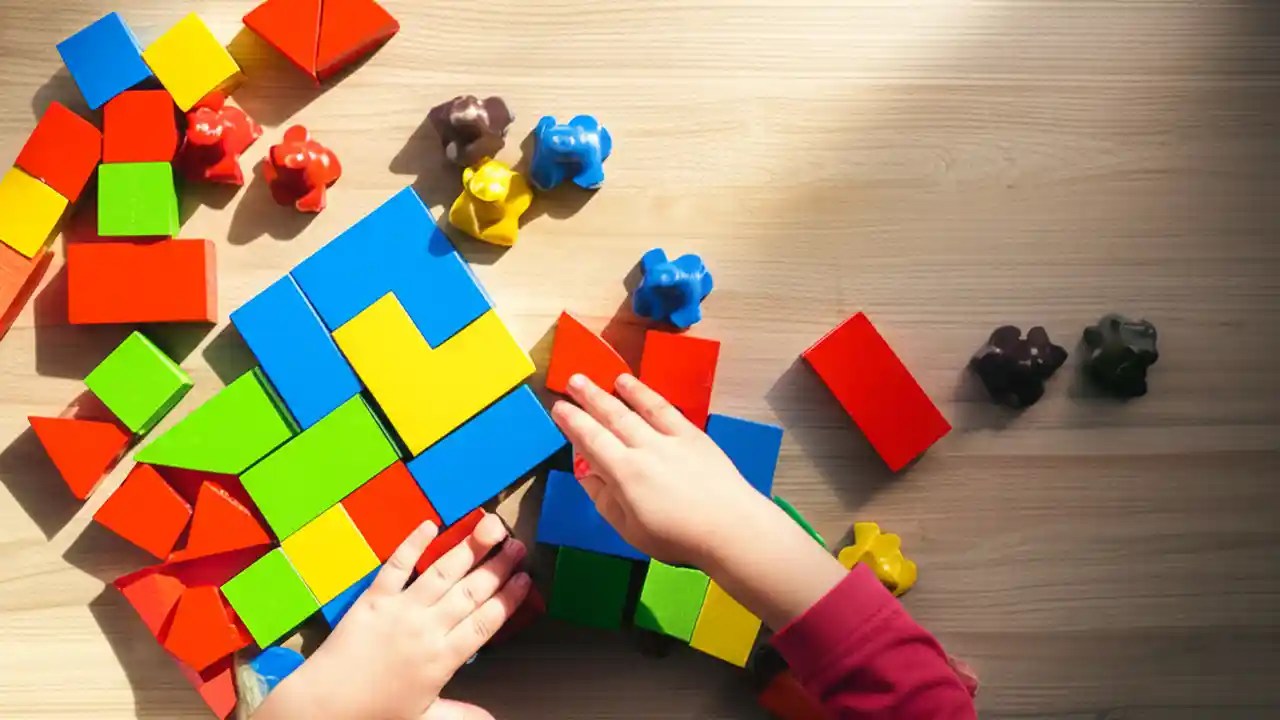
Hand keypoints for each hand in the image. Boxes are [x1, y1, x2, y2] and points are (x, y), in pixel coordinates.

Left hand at [255, 514, 530, 719]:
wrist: (325, 706)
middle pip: (471, 592)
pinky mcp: (374, 600)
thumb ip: (461, 713)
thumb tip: (492, 718)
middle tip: (517, 545)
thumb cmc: (375, 714)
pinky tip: (430, 525)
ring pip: (442, 573)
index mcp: (443, 659)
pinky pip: (397, 566)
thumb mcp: (425, 717)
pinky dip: (413, 543)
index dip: (509, 598)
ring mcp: (400, 611)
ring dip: (468, 549)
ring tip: (490, 527)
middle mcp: (427, 629)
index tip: (526, 578)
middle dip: (497, 567)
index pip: (486, 621)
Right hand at [550, 373, 776, 566]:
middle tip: (572, 381)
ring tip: (598, 379)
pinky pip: (664, 409)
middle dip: (588, 399)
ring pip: (635, 409)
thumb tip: (586, 473)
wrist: (731, 527)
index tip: (558, 408)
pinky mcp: (693, 435)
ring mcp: (670, 439)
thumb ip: (604, 498)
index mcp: (624, 474)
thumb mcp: (628, 529)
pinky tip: (635, 387)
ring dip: (614, 392)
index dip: (572, 422)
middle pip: (610, 417)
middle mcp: (644, 449)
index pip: (590, 440)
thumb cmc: (677, 537)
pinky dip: (646, 395)